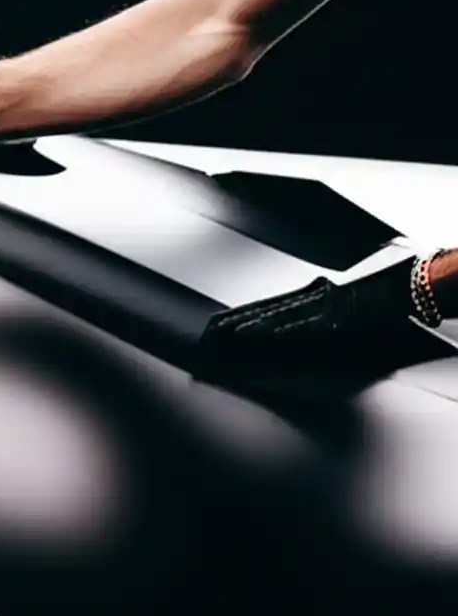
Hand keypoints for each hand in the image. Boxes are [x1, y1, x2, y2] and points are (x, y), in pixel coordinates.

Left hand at [199, 258, 416, 367]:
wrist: (408, 281)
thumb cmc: (379, 286)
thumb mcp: (342, 292)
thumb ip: (322, 300)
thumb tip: (301, 310)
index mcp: (310, 291)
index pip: (267, 304)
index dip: (241, 313)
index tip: (216, 323)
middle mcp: (311, 295)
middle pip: (265, 309)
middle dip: (235, 321)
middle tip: (208, 331)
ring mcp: (324, 306)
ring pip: (280, 316)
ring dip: (253, 325)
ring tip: (227, 333)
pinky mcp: (340, 317)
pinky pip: (309, 325)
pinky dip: (287, 329)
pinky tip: (268, 333)